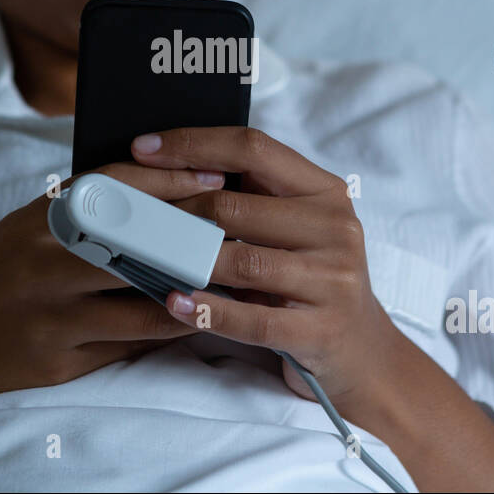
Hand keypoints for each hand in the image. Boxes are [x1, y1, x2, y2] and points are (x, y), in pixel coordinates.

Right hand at [0, 161, 220, 416]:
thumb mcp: (20, 230)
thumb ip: (75, 212)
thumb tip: (151, 190)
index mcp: (36, 220)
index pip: (113, 184)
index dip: (169, 176)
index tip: (215, 173)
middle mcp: (43, 260)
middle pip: (138, 237)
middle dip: (195, 229)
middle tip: (240, 222)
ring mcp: (52, 312)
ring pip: (144, 295)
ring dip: (193, 284)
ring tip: (233, 272)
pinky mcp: (60, 357)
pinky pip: (131, 341)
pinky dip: (169, 326)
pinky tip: (198, 315)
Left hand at [129, 126, 405, 420]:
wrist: (363, 350)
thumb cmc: (312, 279)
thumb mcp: (295, 226)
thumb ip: (251, 196)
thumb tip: (169, 168)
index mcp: (325, 190)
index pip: (252, 148)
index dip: (193, 144)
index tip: (143, 149)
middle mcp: (336, 227)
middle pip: (236, 206)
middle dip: (175, 212)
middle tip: (131, 219)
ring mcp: (333, 280)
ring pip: (241, 262)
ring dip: (184, 262)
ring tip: (143, 260)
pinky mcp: (321, 330)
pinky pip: (252, 320)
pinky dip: (207, 311)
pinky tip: (175, 303)